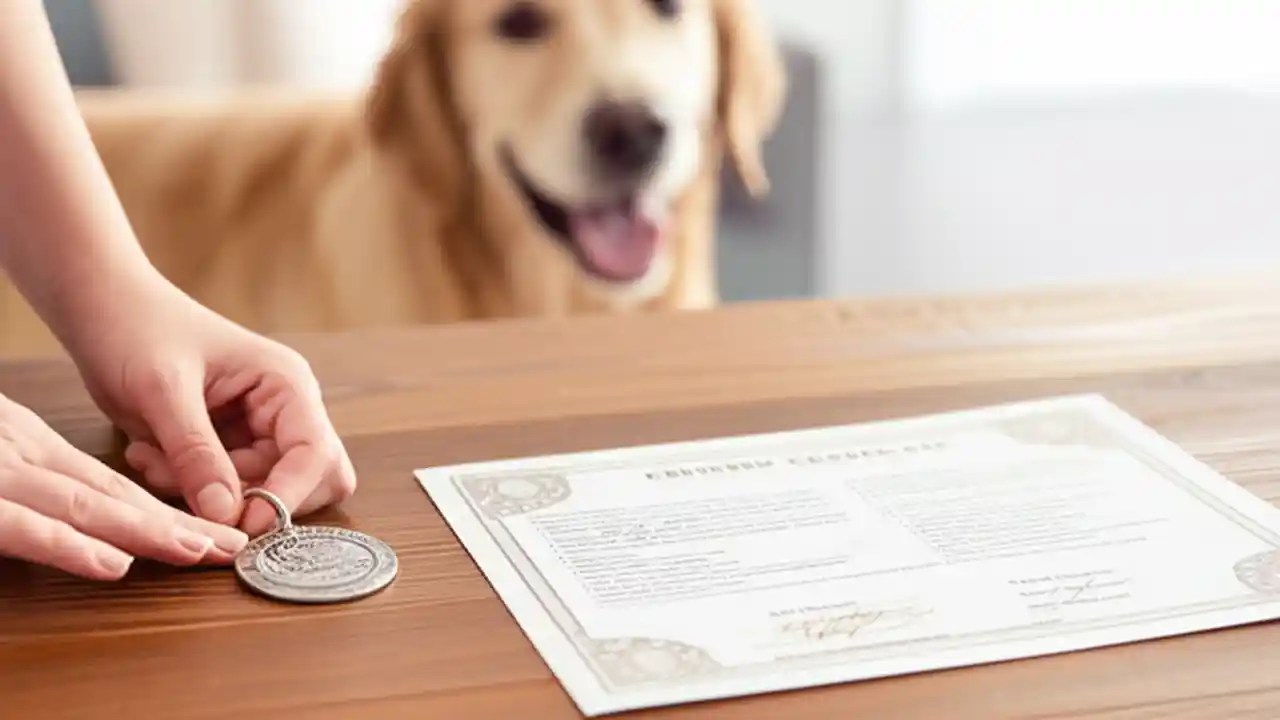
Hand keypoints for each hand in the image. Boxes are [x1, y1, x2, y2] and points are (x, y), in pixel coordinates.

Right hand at [0, 393, 246, 579]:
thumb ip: (31, 480)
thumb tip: (74, 511)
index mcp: (29, 445)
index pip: (107, 483)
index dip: (162, 511)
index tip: (213, 536)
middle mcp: (23, 455)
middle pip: (109, 493)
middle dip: (174, 523)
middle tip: (232, 546)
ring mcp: (1, 476)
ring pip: (82, 504)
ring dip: (144, 530)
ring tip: (199, 550)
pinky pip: (21, 527)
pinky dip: (70, 546)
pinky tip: (115, 564)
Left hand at [61, 277, 356, 536]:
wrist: (102, 309)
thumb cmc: (137, 329)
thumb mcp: (162, 391)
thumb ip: (196, 452)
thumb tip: (226, 515)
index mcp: (286, 385)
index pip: (315, 455)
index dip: (287, 496)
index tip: (242, 525)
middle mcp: (285, 410)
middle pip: (311, 482)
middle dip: (257, 500)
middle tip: (201, 495)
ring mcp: (259, 430)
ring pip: (264, 493)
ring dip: (211, 495)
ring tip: (155, 461)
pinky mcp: (230, 447)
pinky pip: (227, 490)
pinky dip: (190, 488)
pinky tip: (152, 454)